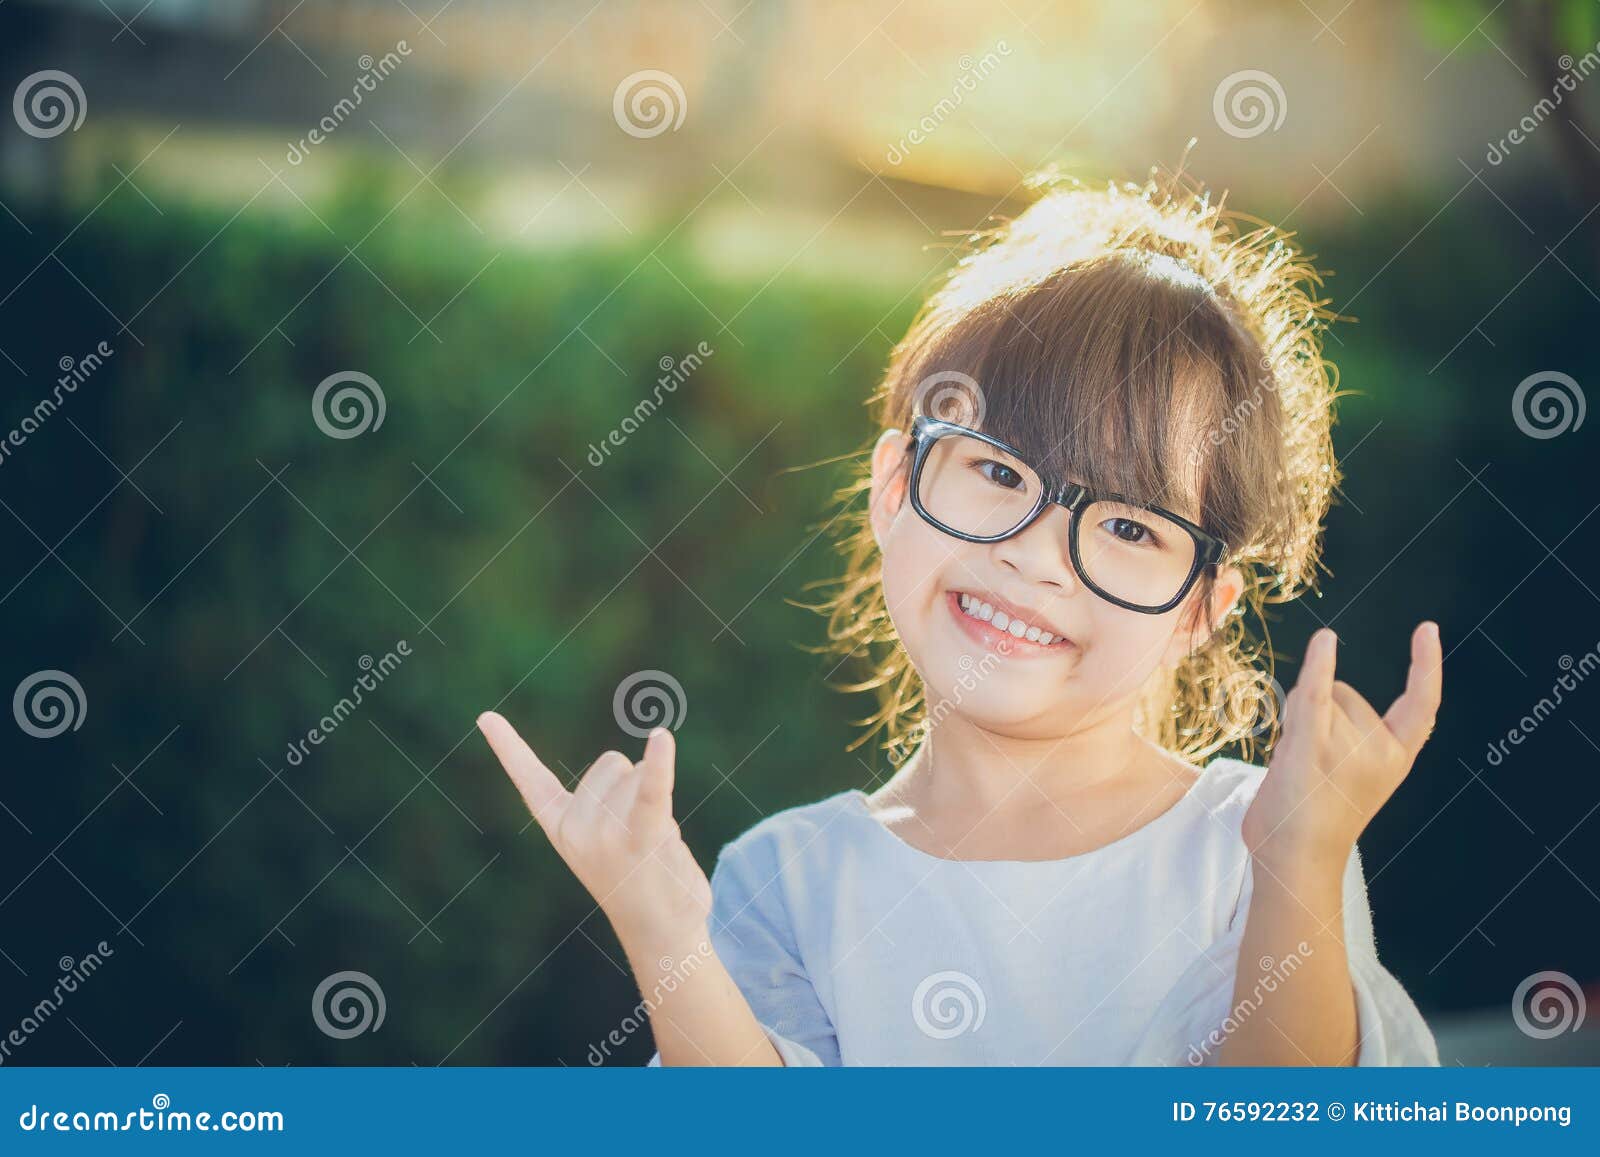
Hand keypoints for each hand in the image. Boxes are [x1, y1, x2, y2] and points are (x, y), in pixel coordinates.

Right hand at [476, 713, 711, 954]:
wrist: (660, 936)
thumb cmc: (636, 879)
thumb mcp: (603, 841)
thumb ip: (601, 805)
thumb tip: (638, 754)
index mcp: (560, 828)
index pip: (531, 780)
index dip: (508, 747)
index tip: (485, 716)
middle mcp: (576, 830)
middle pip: (612, 762)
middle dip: (634, 783)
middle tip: (639, 834)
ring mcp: (608, 836)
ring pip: (641, 772)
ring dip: (658, 797)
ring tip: (658, 843)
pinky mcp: (646, 840)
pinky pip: (653, 791)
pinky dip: (660, 763)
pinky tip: (662, 739)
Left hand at [1243, 622, 1442, 867]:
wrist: (1296, 863)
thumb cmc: (1313, 822)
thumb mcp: (1346, 776)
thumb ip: (1345, 736)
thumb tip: (1317, 689)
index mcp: (1397, 759)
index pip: (1421, 704)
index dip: (1426, 666)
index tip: (1427, 629)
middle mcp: (1380, 749)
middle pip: (1344, 693)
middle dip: (1318, 712)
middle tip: (1308, 764)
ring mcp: (1348, 747)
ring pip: (1313, 694)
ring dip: (1295, 718)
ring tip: (1293, 767)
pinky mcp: (1313, 746)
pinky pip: (1317, 693)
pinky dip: (1320, 663)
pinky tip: (1326, 641)